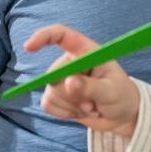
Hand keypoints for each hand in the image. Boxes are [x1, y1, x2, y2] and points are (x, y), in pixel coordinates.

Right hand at [24, 24, 139, 136]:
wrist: (121, 116)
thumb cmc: (121, 96)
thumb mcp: (112, 91)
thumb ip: (91, 87)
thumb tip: (68, 82)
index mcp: (86, 51)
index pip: (61, 35)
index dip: (43, 37)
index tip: (29, 47)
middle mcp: (70, 62)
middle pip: (54, 75)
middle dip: (73, 95)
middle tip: (94, 103)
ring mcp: (61, 79)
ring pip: (51, 93)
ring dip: (73, 107)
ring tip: (91, 106)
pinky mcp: (55, 96)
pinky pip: (48, 105)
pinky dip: (65, 113)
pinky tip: (80, 111)